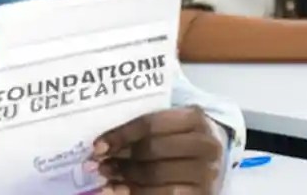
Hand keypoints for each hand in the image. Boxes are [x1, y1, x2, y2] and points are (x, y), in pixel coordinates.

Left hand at [91, 106, 224, 194]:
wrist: (209, 161)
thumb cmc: (179, 139)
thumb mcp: (168, 126)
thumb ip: (141, 129)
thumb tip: (102, 146)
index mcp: (194, 118)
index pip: (150, 124)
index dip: (121, 135)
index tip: (97, 146)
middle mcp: (205, 145)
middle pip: (152, 150)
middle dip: (121, 158)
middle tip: (98, 164)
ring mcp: (207, 172)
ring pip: (156, 175)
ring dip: (125, 178)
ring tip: (105, 180)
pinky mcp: (203, 194)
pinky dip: (137, 194)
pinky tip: (120, 192)